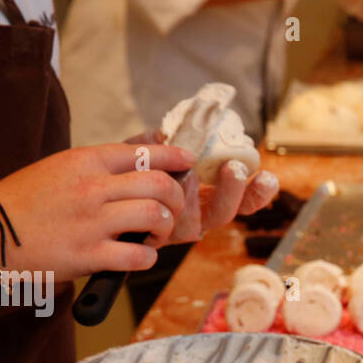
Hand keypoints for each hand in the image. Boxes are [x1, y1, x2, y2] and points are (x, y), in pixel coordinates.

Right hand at [0, 143, 192, 277]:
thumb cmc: (22, 203)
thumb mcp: (57, 169)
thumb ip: (96, 169)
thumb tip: (136, 169)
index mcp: (85, 161)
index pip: (144, 152)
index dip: (174, 158)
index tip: (188, 162)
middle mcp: (92, 187)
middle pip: (159, 184)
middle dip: (176, 198)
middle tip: (171, 210)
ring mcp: (92, 222)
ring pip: (155, 216)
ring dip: (165, 228)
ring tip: (155, 235)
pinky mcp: (89, 255)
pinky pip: (139, 255)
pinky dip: (147, 257)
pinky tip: (140, 255)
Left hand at [124, 132, 279, 244]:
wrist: (94, 195)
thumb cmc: (123, 172)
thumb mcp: (145, 148)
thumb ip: (164, 139)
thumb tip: (181, 126)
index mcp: (205, 196)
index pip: (241, 199)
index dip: (258, 193)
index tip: (268, 177)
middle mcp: (195, 216)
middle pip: (227, 212)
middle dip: (238, 193)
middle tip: (238, 169)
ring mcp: (176, 228)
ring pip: (201, 221)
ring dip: (204, 195)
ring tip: (201, 172)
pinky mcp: (156, 237)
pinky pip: (171, 225)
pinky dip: (174, 204)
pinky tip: (176, 183)